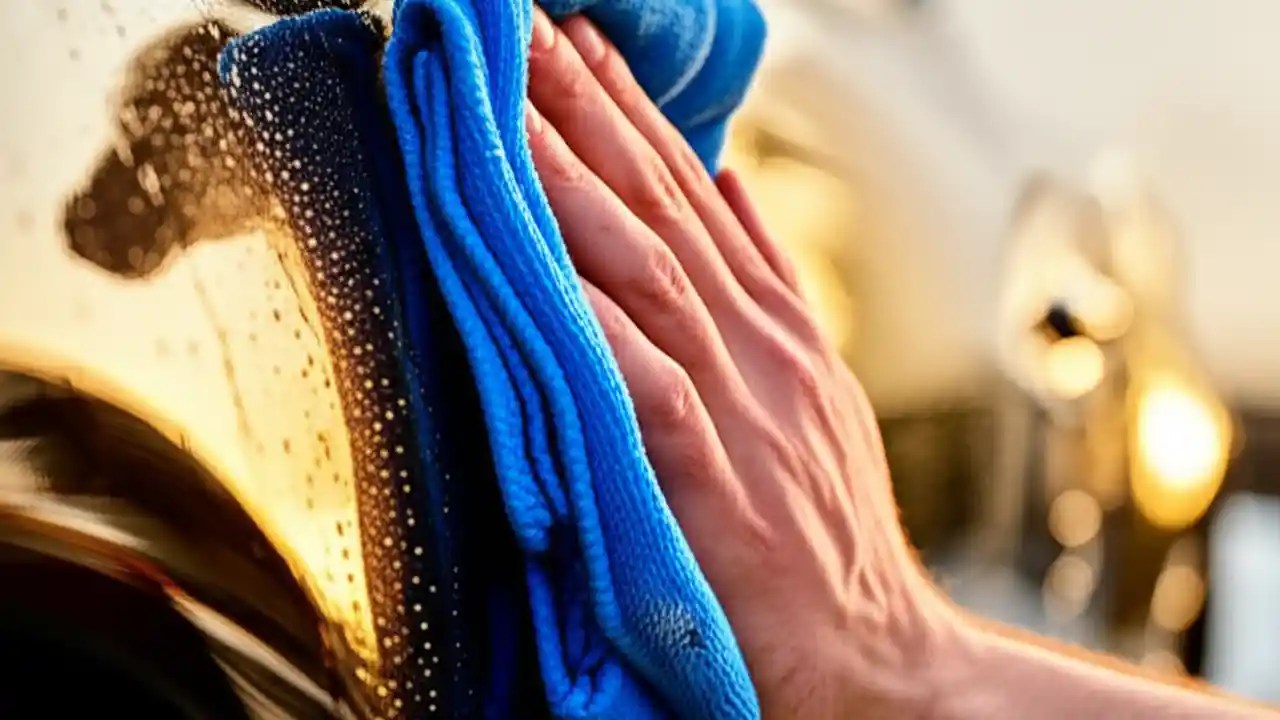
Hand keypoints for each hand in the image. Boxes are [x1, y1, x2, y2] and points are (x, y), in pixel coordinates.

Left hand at [526, 10, 962, 716]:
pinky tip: (548, 270)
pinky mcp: (714, 488)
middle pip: (663, 208)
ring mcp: (741, 412)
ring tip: (515, 106)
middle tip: (527, 32)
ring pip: (647, 274)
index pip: (693, 196)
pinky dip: (603, 327)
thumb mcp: (812, 391)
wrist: (879, 657)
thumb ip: (766, 284)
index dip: (632, 113)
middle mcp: (757, 351)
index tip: (580, 44)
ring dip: (579, 185)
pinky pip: (648, 390)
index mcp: (775, 328)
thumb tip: (727, 184)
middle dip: (591, 113)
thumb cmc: (826, 533)